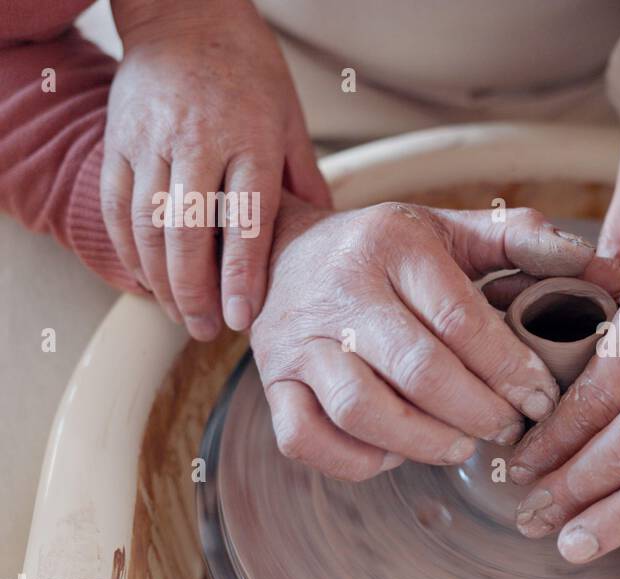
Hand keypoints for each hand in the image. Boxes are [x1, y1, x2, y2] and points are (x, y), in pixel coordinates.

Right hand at [101, 0, 329, 339]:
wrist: (184, 16)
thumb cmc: (246, 68)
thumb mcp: (289, 117)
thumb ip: (302, 177)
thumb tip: (325, 232)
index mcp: (249, 141)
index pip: (245, 223)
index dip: (241, 277)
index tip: (242, 317)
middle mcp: (198, 144)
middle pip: (189, 234)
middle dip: (197, 292)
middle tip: (209, 330)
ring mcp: (152, 143)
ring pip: (148, 227)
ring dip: (162, 281)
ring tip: (183, 314)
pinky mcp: (120, 141)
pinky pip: (119, 207)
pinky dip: (130, 250)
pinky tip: (148, 279)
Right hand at [250, 196, 596, 480]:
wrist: (282, 251)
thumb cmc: (387, 251)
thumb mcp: (451, 228)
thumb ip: (520, 238)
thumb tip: (587, 258)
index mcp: (394, 245)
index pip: (460, 320)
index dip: (508, 369)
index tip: (541, 398)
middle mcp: (341, 291)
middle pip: (418, 371)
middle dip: (478, 412)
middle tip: (508, 428)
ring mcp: (299, 341)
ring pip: (361, 410)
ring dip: (424, 442)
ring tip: (461, 446)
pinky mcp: (273, 383)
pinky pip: (307, 439)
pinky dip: (358, 460)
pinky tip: (397, 451)